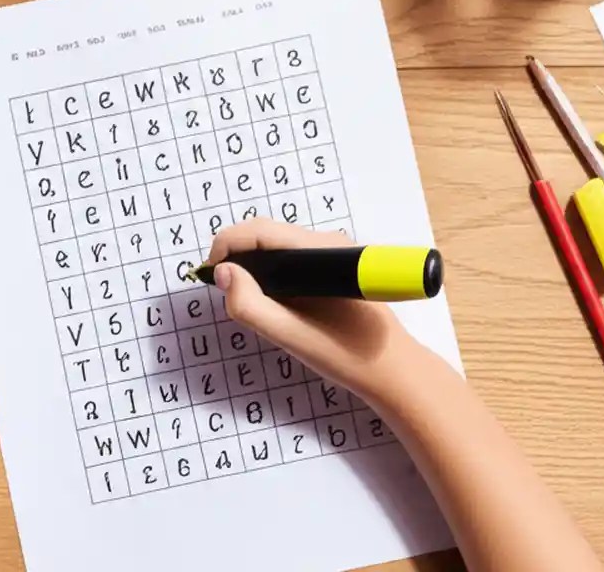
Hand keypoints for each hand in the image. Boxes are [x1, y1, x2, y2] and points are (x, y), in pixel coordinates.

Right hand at [206, 219, 416, 401]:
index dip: (226, 245)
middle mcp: (327, 243)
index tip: (208, 275)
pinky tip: (271, 303)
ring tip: (244, 300)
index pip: (260, 230)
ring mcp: (333, 254)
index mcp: (320, 251)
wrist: (394, 372)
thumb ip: (252, 306)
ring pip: (278, 248)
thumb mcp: (292, 337)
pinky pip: (291, 261)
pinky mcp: (334, 268)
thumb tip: (224, 274)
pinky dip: (271, 275)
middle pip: (267, 236)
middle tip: (224, 293)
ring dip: (254, 267)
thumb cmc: (348, 356)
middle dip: (237, 258)